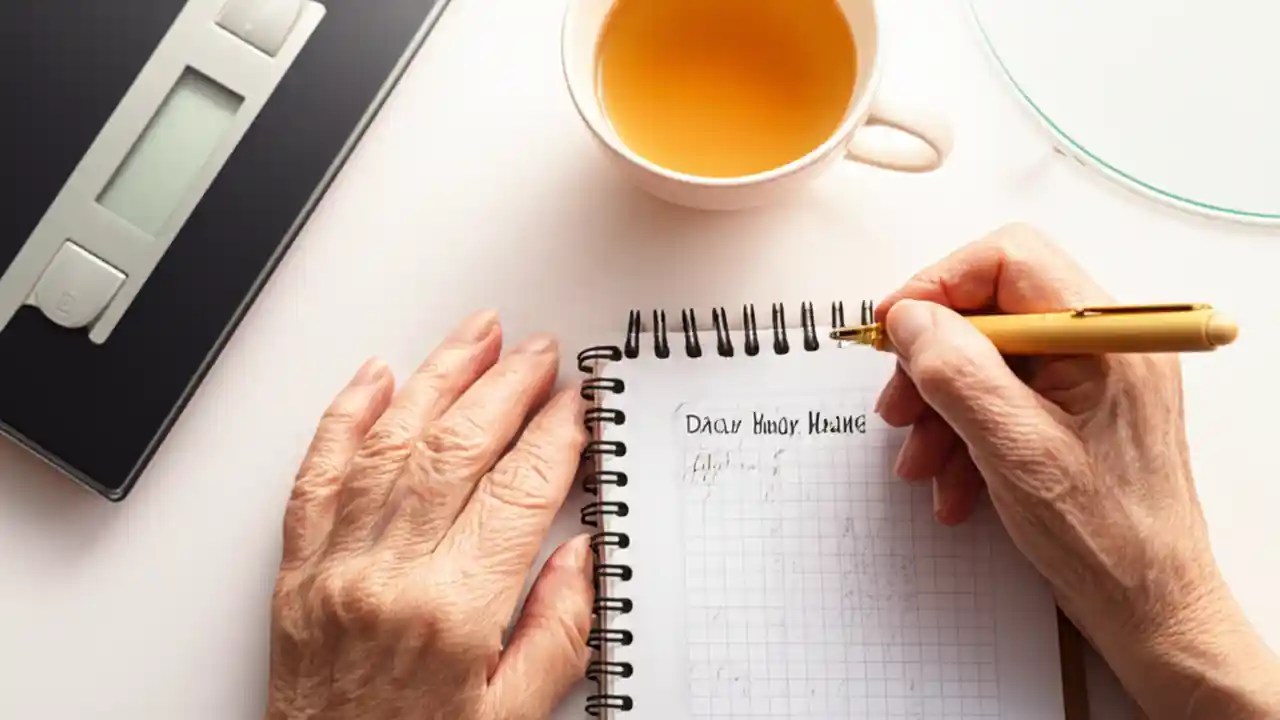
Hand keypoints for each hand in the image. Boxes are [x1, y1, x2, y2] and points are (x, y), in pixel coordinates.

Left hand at [267, 311, 592, 719]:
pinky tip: (375, 378)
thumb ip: (558, 632)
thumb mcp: (513, 715)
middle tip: (539, 354)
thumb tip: (582, 556)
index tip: (578, 404)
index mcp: (453, 612)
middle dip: (506, 388)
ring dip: (438, 378)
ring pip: (391, 443)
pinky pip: (317, 475)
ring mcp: (336, 566)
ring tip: (476, 337)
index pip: (518, 492)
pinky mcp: (297, 570)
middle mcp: (389, 576)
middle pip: (457, 449)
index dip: (555, 435)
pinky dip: (345, 417)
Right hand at [875, 224, 1279, 718]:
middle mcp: (1102, 346)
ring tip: (918, 461)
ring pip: (987, 360)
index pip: (1010, 260)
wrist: (1149, 611)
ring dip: (940, 407)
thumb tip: (911, 319)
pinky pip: (1001, 401)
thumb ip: (958, 372)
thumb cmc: (1104, 538)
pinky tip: (950, 484)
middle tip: (897, 405)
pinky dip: (963, 435)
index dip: (940, 285)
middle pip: (991, 310)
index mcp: (1105, 336)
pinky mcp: (1074, 415)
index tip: (894, 328)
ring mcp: (1089, 381)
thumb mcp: (1014, 449)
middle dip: (932, 360)